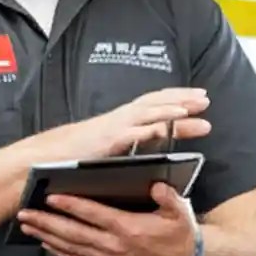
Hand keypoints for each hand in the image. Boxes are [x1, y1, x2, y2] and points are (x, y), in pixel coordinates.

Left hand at [17, 182, 198, 255]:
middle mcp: (114, 245)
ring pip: (71, 247)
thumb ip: (167, 197)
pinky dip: (60, 251)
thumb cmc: (180, 232)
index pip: (94, 214)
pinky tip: (46, 243)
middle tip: (25, 213)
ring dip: (47, 236)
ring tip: (27, 225)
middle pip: (73, 233)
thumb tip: (157, 184)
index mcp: (128, 228)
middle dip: (47, 222)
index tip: (51, 197)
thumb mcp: (180, 211)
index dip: (71, 205)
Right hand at [36, 87, 211, 159]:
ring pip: (148, 113)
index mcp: (124, 119)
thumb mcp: (109, 145)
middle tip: (206, 99)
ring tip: (193, 108)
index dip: (177, 99)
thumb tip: (150, 143)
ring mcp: (115, 127)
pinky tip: (165, 128)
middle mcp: (121, 118)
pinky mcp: (108, 140)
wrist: (48, 156)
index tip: (199, 99)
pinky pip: (132, 132)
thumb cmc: (77, 153)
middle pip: (157, 102)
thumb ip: (129, 142)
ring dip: (171, 109)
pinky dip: (150, 128)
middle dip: (182, 99)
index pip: (155, 104)